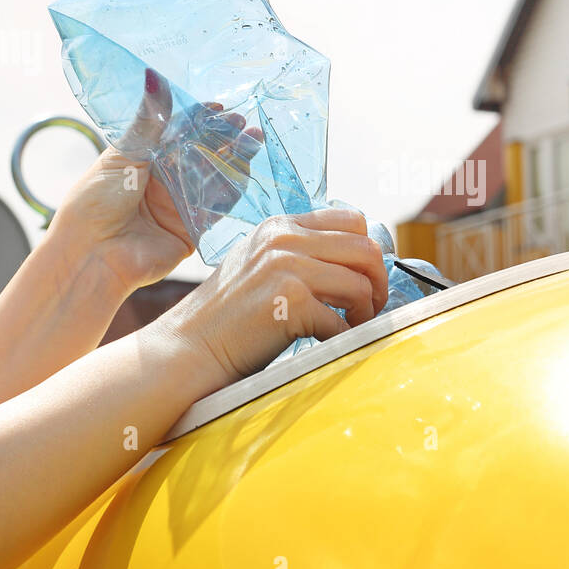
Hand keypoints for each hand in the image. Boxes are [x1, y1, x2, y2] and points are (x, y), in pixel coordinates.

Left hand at [50, 68, 262, 294]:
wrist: (92, 255)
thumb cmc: (94, 202)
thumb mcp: (122, 155)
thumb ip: (149, 121)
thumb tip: (153, 76)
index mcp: (144, 158)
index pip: (179, 132)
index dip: (200, 119)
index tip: (219, 107)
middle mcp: (164, 180)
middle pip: (201, 153)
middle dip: (224, 137)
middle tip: (244, 123)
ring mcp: (179, 204)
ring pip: (214, 177)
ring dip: (235, 160)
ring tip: (252, 141)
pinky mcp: (192, 229)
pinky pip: (217, 208)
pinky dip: (233, 190)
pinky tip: (245, 172)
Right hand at [155, 207, 388, 384]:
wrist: (190, 348)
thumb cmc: (229, 317)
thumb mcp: (259, 264)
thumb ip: (298, 252)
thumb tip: (354, 258)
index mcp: (280, 226)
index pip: (351, 220)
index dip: (369, 250)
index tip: (368, 276)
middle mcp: (284, 239)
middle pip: (365, 248)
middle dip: (378, 280)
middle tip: (372, 305)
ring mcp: (287, 267)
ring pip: (360, 283)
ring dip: (365, 311)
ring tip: (354, 325)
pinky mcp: (290, 301)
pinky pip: (342, 320)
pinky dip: (344, 336)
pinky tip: (330, 341)